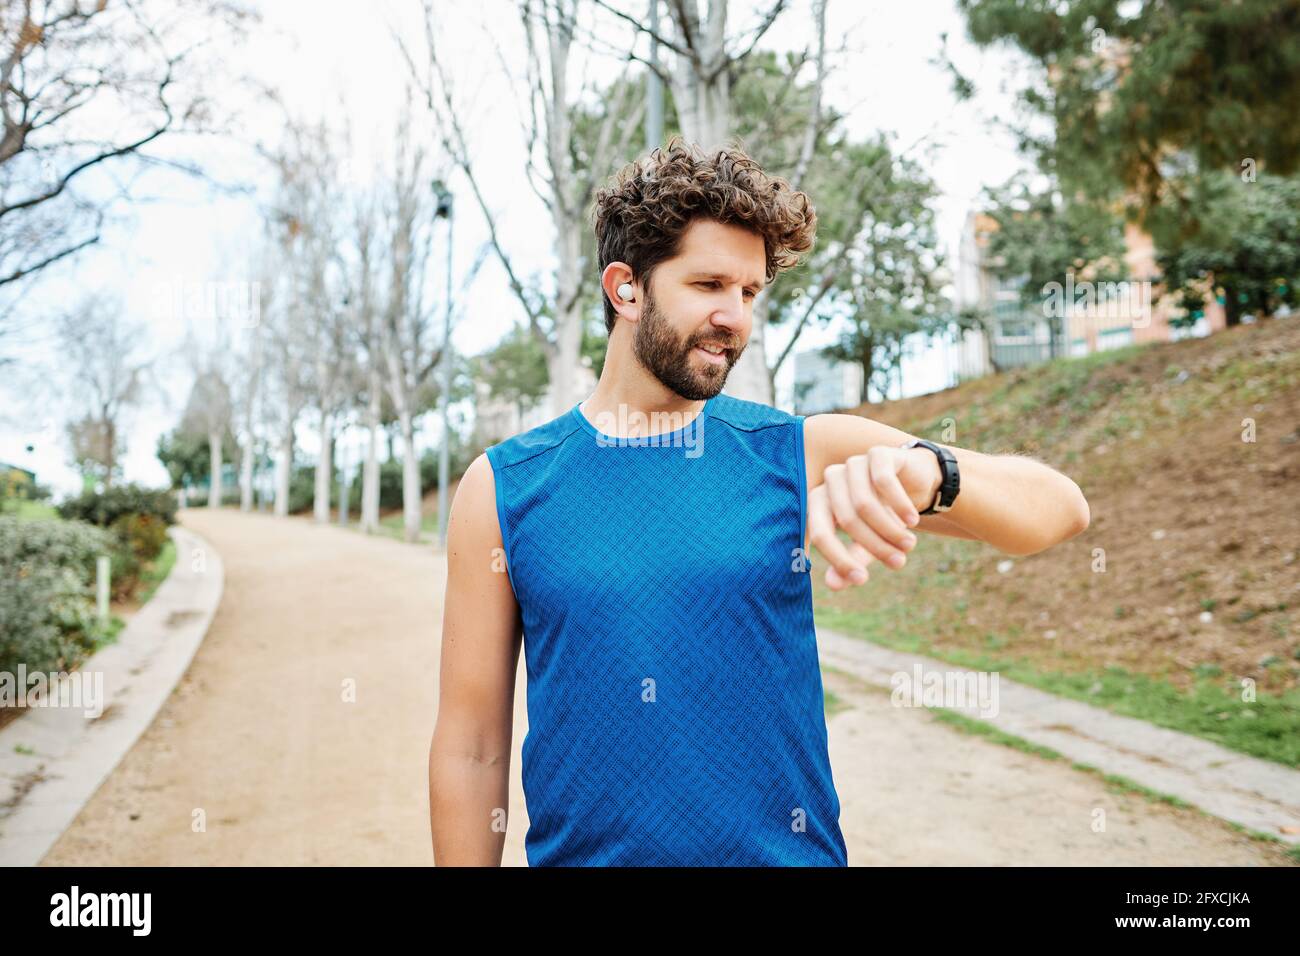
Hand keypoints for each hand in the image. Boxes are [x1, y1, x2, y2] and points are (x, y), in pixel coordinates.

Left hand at [807, 445, 940, 590]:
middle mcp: (831, 480)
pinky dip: (899, 505)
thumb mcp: (868, 542)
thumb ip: (851, 561)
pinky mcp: (876, 454)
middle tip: (898, 563)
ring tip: (909, 546)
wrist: (915, 482)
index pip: (820, 533)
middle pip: (845, 520)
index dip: (839, 559)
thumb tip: (833, 585)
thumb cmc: (884, 515)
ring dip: (889, 529)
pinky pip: (883, 482)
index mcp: (820, 502)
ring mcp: (852, 464)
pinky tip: (913, 520)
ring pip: (864, 503)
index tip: (861, 580)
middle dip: (874, 546)